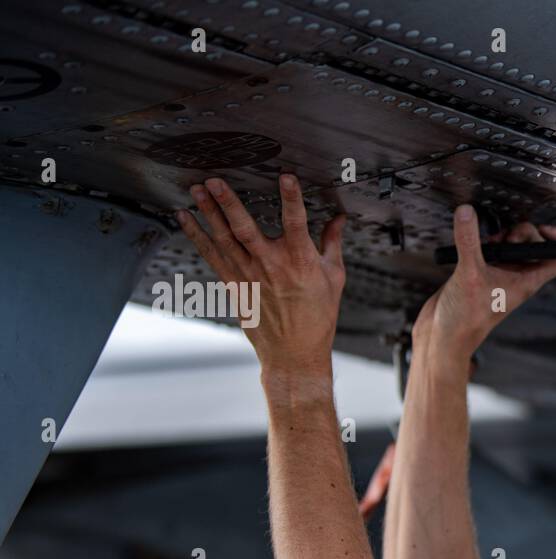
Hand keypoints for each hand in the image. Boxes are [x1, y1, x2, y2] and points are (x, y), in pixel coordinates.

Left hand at [176, 175, 346, 376]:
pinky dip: (196, 235)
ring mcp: (249, 276)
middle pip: (246, 228)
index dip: (291, 199)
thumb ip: (332, 243)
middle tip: (216, 180)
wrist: (294, 353)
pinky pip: (211, 256)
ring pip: (224, 239)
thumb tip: (339, 218)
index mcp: (301, 262)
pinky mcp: (234, 285)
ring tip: (197, 189)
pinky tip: (185, 217)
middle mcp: (272, 267)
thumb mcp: (334, 278)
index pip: (296, 223)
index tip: (285, 177)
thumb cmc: (317, 317)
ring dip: (209, 212)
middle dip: (229, 203)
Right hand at [413, 204, 555, 364]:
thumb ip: (469, 240)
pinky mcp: (483, 272)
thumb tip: (467, 213)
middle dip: (522, 232)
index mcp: (527, 281)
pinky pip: (492, 249)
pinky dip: (485, 241)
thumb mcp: (469, 274)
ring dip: (503, 236)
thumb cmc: (466, 320)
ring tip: (487, 242)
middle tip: (504, 238)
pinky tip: (472, 244)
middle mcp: (518, 277)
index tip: (542, 228)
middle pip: (535, 245)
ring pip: (514, 246)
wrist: (445, 336)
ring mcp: (501, 275)